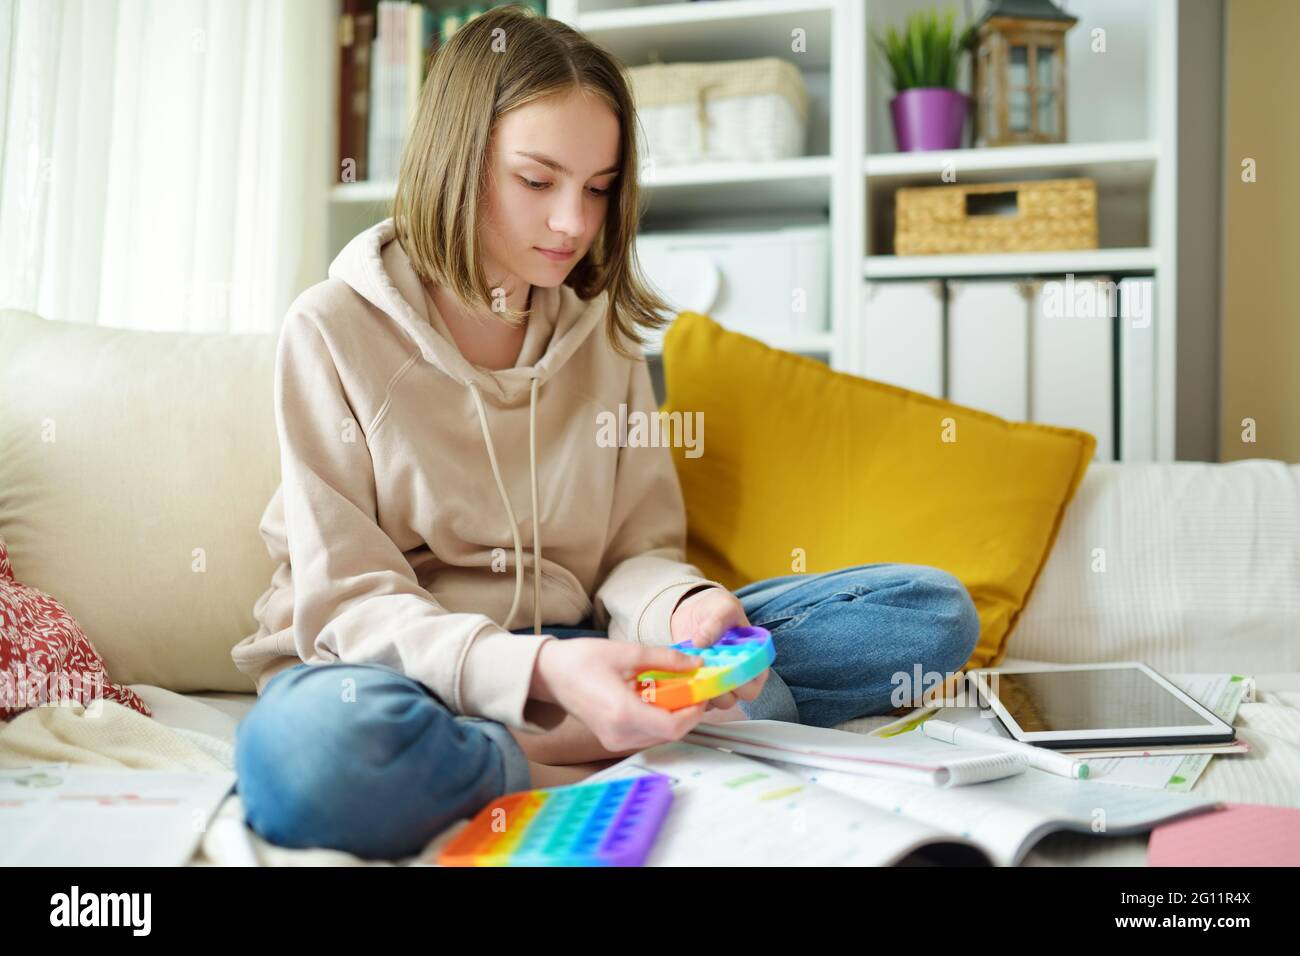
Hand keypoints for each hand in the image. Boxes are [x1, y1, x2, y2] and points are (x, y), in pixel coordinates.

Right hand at [528, 638, 711, 753]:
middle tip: (695, 688)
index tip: (702, 693)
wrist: (550, 675)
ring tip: (678, 690)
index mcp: (623, 712)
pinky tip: (658, 698)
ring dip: (675, 716)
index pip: (673, 726)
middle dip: (688, 712)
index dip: (694, 712)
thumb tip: (696, 662)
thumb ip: (665, 659)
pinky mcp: (613, 740)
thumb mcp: (627, 652)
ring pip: (660, 736)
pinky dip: (660, 718)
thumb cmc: (582, 660)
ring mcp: (615, 741)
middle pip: (670, 733)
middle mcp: (620, 734)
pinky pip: (647, 734)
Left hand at [669, 587, 767, 711]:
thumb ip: (716, 622)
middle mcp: (739, 674)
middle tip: (707, 674)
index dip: (747, 680)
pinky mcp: (700, 684)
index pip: (757, 679)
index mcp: (753, 657)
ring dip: (706, 691)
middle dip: (724, 688)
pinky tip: (682, 675)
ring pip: (718, 701)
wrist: (695, 612)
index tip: (728, 671)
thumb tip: (701, 643)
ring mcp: (719, 681)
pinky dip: (691, 690)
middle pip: (739, 696)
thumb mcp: (723, 607)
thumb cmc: (718, 609)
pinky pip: (698, 698)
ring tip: (693, 673)